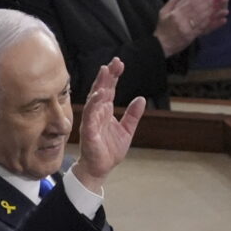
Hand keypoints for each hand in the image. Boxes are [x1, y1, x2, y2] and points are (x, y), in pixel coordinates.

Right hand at [71, 58, 148, 191]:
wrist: (100, 169)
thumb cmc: (110, 150)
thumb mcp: (127, 130)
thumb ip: (132, 115)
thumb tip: (141, 98)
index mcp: (105, 111)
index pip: (109, 89)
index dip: (113, 76)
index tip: (119, 63)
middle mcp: (97, 112)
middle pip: (101, 89)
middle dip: (107, 75)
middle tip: (114, 62)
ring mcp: (91, 121)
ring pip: (94, 99)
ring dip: (99, 85)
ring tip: (105, 72)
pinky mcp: (88, 131)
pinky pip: (90, 115)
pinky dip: (93, 104)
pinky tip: (99, 95)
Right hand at [155, 0, 230, 54]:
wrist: (160, 45)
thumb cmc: (162, 28)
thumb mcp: (163, 12)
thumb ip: (172, 1)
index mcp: (175, 13)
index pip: (190, 3)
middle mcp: (182, 20)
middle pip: (198, 10)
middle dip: (210, 4)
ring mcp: (187, 29)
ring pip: (203, 19)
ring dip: (215, 13)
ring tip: (224, 9)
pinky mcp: (191, 37)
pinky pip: (204, 29)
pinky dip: (213, 24)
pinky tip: (221, 20)